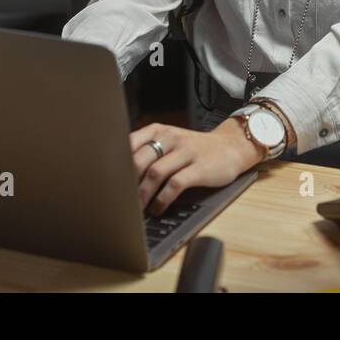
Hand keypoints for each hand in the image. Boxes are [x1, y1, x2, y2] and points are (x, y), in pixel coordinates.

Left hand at [129, 120, 263, 214]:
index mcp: (158, 130)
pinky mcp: (199, 168)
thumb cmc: (195, 149)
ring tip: (138, 209)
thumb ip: (147, 152)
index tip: (108, 183)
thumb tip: (119, 176)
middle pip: (139, 160)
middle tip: (121, 201)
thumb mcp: (170, 142)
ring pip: (155, 173)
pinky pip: (175, 185)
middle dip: (127, 184)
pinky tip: (157, 208)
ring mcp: (186, 152)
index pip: (128, 144)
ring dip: (142, 195)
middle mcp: (171, 137)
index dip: (116, 165)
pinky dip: (162, 200)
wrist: (231, 147)